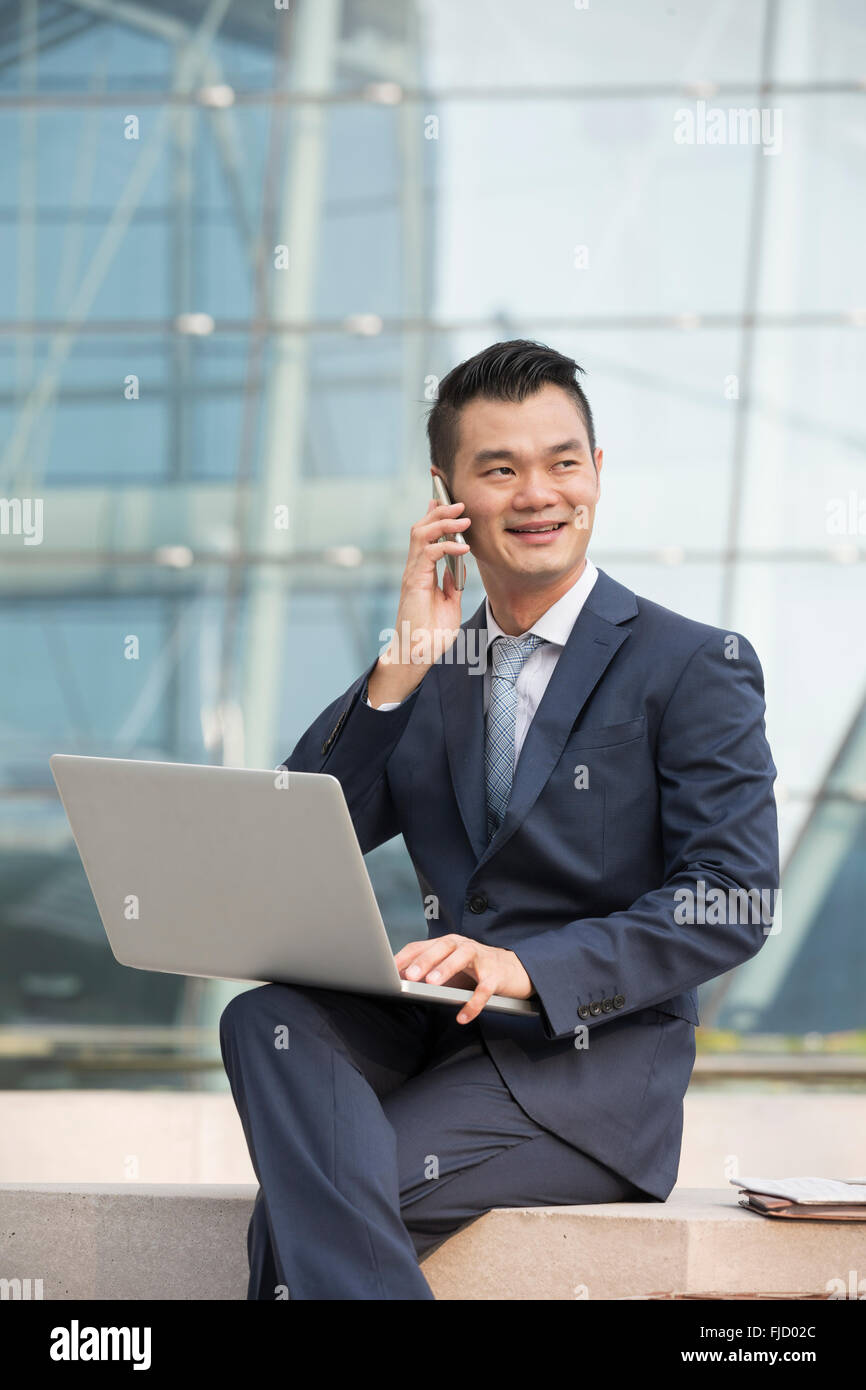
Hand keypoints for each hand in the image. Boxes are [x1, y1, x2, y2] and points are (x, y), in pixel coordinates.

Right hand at [366, 496, 470, 706]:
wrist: (418, 653)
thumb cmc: (431, 633)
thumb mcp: (450, 604)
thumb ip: (452, 584)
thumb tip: (459, 567)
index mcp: (422, 571)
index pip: (426, 535)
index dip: (435, 516)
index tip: (450, 503)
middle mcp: (414, 567)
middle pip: (422, 527)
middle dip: (440, 511)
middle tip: (460, 504)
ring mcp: (412, 573)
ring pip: (421, 533)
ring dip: (442, 522)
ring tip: (462, 517)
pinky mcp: (414, 581)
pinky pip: (429, 553)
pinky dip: (446, 546)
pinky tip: (463, 547)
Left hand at [394, 935, 534, 1023]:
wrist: (514, 970)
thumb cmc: (474, 970)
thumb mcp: (449, 968)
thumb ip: (427, 971)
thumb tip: (399, 981)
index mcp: (448, 944)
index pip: (422, 945)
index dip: (405, 957)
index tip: (389, 969)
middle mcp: (463, 945)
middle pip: (442, 947)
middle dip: (424, 961)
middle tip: (409, 975)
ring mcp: (481, 958)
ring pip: (462, 958)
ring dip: (446, 969)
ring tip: (432, 983)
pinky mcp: (496, 975)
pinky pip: (484, 989)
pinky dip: (473, 1003)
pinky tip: (463, 1017)